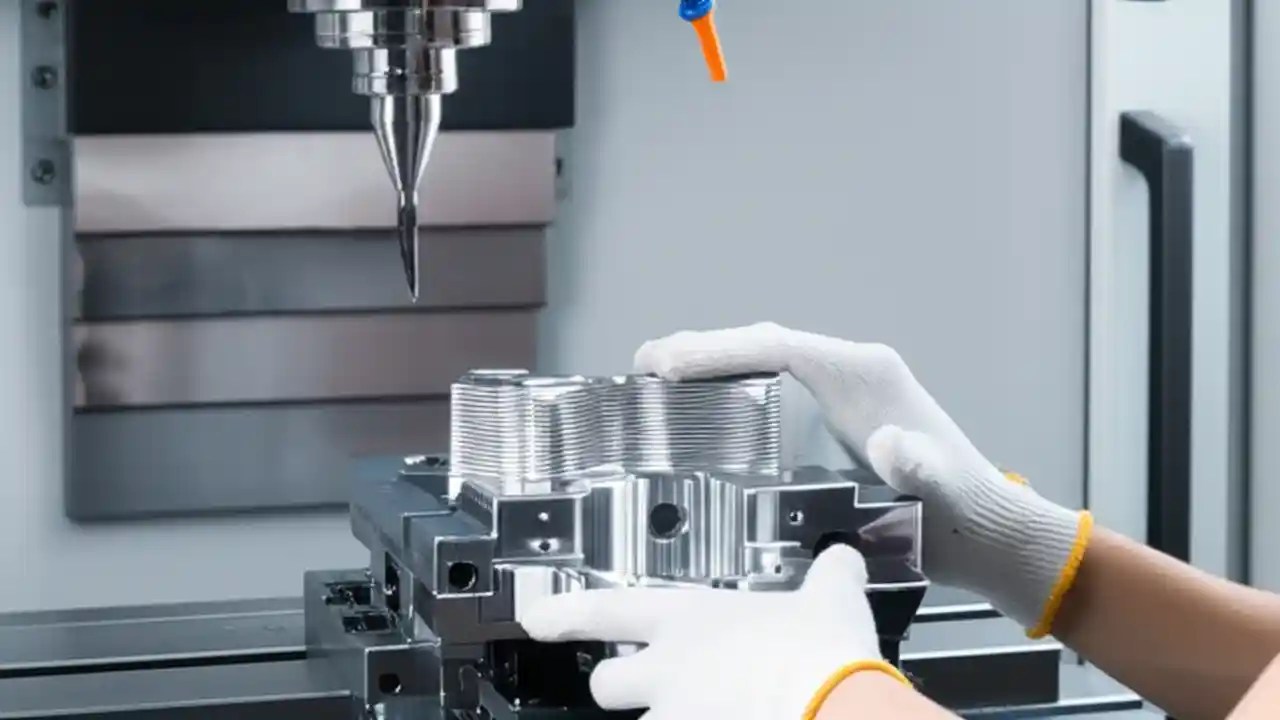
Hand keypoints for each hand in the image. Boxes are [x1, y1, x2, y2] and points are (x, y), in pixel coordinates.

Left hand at [521, 545, 907, 719]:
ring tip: (712, 712)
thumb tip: (843, 560)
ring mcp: (677, 718)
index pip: (607, 607)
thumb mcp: (829, 599)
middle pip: (606, 684)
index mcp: (690, 619)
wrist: (837, 710)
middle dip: (620, 685)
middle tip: (651, 685)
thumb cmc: (825, 653)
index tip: (536, 617)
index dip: (565, 612)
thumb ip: (829, 576)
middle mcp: (669, 671)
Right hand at [635, 322, 1091, 635]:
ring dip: (713, 359)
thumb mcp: (938, 490)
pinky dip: (733, 379)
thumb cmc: (959, 511)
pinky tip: (702, 398)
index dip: (719, 349)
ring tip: (657, 370)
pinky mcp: (836, 412)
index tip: (669, 363)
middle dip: (704, 347)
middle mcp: (851, 370)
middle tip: (646, 362)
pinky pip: (774, 381)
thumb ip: (917, 466)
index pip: (778, 346)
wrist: (982, 530)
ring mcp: (843, 388)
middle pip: (764, 343)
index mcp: (864, 375)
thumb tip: (893, 445)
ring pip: (765, 357)